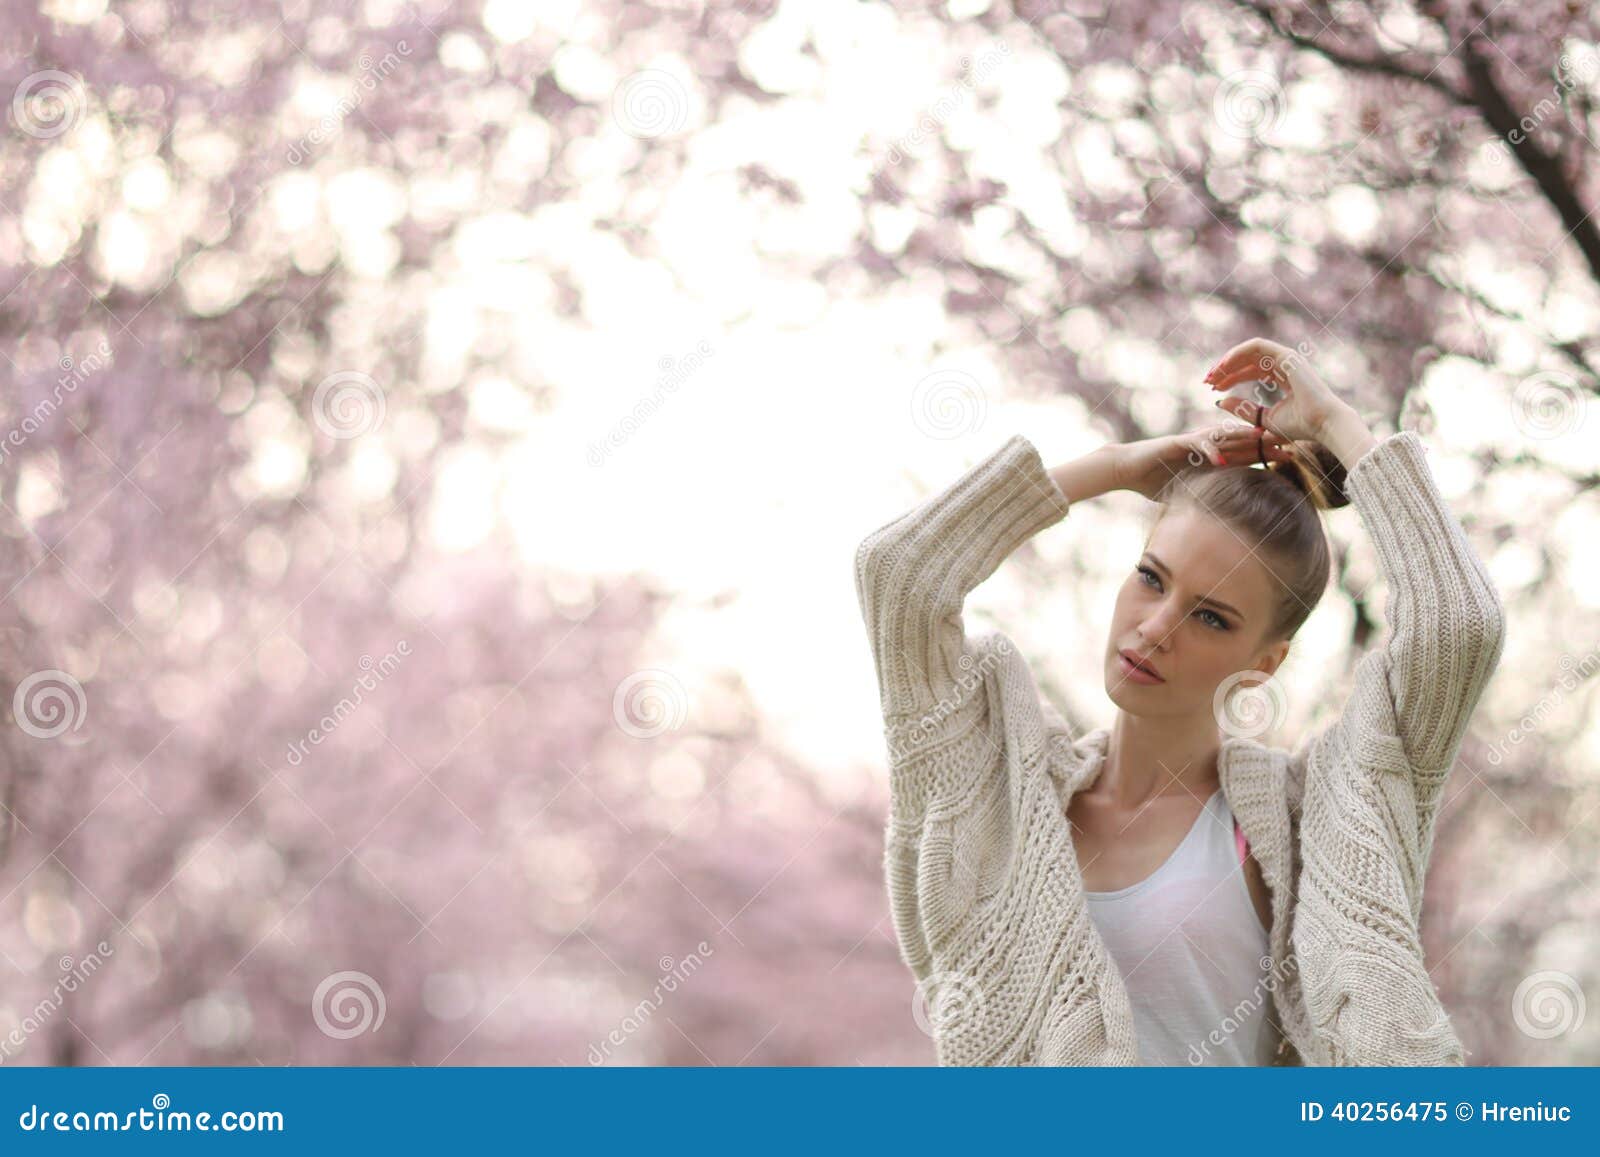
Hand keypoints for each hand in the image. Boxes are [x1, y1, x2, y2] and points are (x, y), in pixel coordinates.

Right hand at [1113, 422, 1292, 500]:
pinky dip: (1208, 450)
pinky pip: (1195, 443)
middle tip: (1286, 446)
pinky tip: (1221, 458)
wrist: (1126, 470)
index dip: (1264, 456)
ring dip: (1242, 438)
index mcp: (1210, 458)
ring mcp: (1191, 443)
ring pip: (1222, 436)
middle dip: (1261, 444)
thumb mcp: (1186, 493)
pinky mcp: (1175, 443)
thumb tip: (1225, 522)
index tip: (1286, 460)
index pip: (1242, 455)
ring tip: (1261, 440)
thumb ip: (1204, 498)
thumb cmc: (1152, 482)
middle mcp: (1204, 447)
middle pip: (1239, 442)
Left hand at [1203, 338, 1344, 442]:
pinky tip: (1223, 366)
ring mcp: (1287, 358)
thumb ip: (1243, 409)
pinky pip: (1256, 346)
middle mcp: (1284, 365)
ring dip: (1228, 361)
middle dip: (1225, 369)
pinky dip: (1237, 353)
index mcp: (1282, 377)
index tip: (1212, 389)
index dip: (1230, 378)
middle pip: (1248, 361)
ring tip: (1211, 376)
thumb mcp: (1263, 419)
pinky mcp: (1286, 355)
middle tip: (1206, 381)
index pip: (1251, 371)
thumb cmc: (1299, 426)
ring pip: (1249, 352)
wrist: (1321, 424)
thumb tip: (1219, 401)